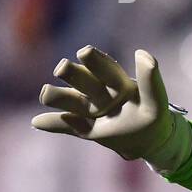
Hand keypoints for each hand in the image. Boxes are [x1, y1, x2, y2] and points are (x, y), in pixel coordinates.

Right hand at [32, 45, 175, 161]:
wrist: (150, 139)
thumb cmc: (154, 116)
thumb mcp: (155, 99)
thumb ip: (150, 80)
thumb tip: (142, 53)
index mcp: (117, 82)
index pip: (105, 70)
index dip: (96, 62)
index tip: (85, 52)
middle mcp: (101, 92)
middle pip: (84, 81)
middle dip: (74, 74)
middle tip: (63, 67)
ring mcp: (91, 110)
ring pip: (72, 101)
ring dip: (58, 96)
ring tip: (46, 93)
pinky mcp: (85, 129)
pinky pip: (66, 125)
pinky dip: (53, 124)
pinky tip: (36, 122)